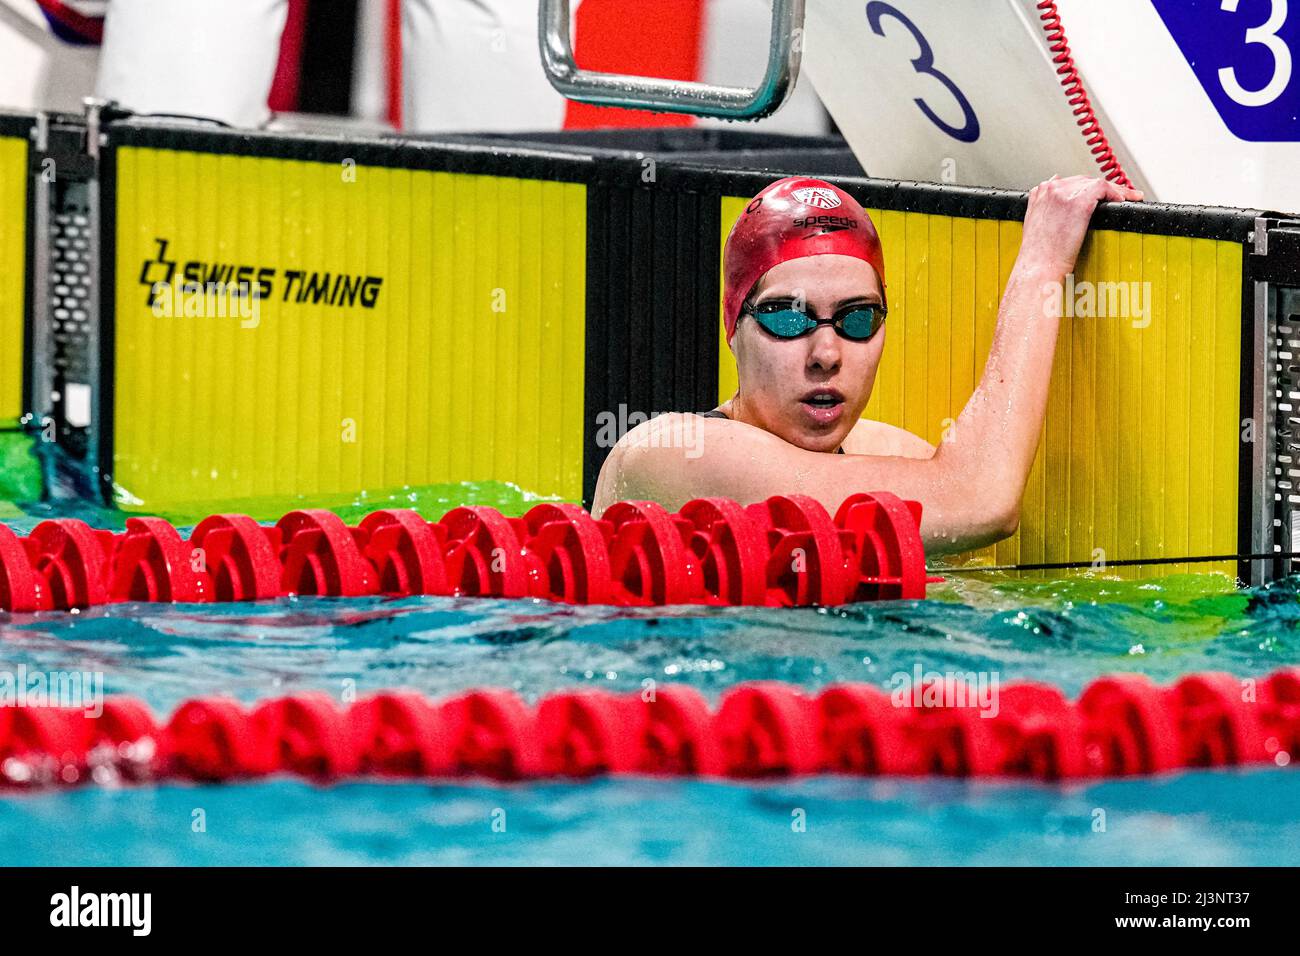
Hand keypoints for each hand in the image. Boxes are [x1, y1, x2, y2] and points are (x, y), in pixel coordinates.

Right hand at [1019, 174, 1143, 276]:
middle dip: (1102, 188)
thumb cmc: (1039, 255)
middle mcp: (1050, 189)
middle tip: (1118, 196)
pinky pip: (1104, 188)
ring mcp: (1064, 193)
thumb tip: (1062, 208)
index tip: (1098, 196)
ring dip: (1115, 190)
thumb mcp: (1035, 227)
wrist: (1039, 266)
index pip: (1068, 183)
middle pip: (1083, 181)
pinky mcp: (1079, 201)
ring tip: (1128, 198)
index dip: (1086, 188)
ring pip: (1096, 183)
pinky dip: (1117, 192)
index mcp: (1039, 194)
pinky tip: (1123, 201)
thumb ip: (1047, 211)